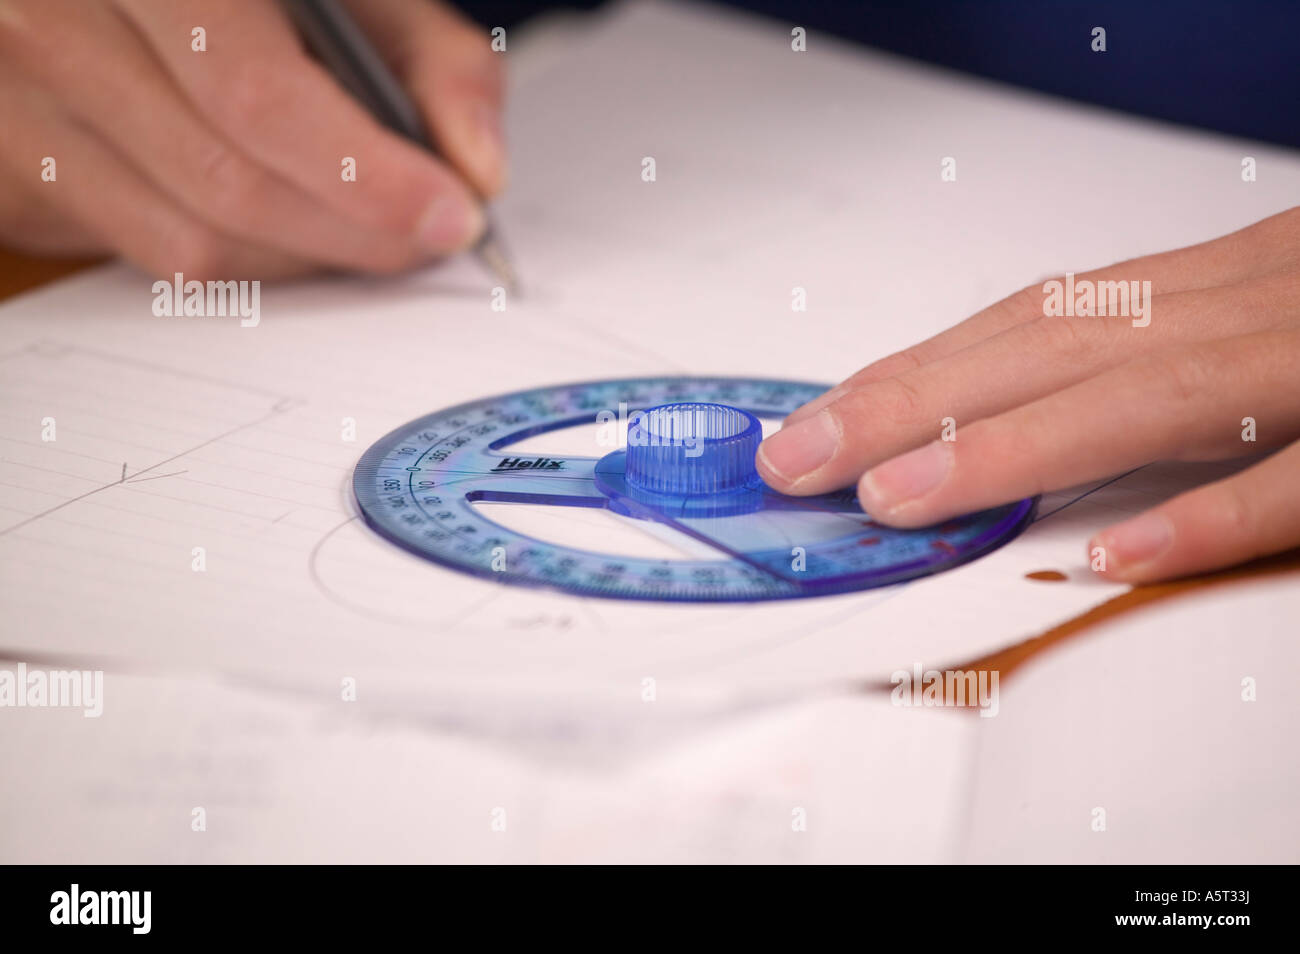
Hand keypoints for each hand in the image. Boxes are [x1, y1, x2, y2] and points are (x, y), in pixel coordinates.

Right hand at [0, 0, 503, 278]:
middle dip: (357, 233)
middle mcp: (56, 23)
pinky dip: (249, 262)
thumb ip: (436, 65)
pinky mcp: (15, 175)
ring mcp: (20, 104)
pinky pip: (155, 261)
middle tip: (430, 234)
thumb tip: (479, 172)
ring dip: (307, 257)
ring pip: (195, 243)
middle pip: (233, 187)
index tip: (451, 214)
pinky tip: (286, 223)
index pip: (257, 95)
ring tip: (363, 224)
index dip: (367, 175)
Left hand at [757, 207, 1299, 582]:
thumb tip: (1014, 409)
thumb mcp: (1256, 319)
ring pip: (1151, 393)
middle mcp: (1246, 308)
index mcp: (1209, 288)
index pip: (1032, 325)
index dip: (915, 375)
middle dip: (912, 403)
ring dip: (1011, 445)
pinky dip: (1205, 512)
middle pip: (1053, 349)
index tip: (815, 424)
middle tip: (799, 458)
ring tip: (894, 492)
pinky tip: (1115, 551)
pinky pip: (1294, 478)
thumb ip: (1152, 357)